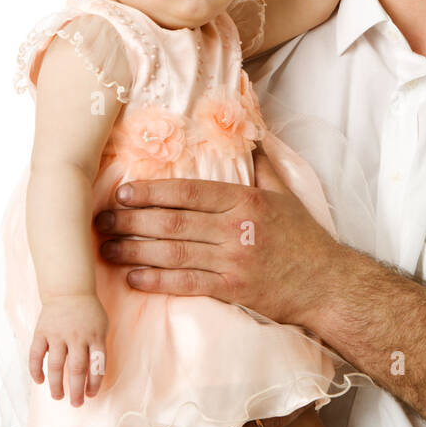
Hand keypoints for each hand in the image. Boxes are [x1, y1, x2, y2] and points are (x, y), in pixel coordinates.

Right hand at [29, 293, 108, 406]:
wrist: (69, 291)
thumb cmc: (89, 312)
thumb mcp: (102, 326)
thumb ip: (98, 348)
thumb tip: (95, 375)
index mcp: (95, 335)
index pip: (96, 364)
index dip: (94, 382)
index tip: (91, 394)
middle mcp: (76, 336)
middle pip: (76, 368)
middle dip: (76, 389)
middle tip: (76, 404)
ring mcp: (57, 335)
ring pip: (55, 365)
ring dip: (55, 384)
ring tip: (58, 397)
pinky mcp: (41, 333)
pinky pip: (36, 355)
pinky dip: (36, 370)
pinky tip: (39, 381)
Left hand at [95, 152, 337, 325]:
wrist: (326, 282)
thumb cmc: (303, 237)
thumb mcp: (285, 195)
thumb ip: (262, 166)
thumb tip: (250, 136)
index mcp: (246, 200)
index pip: (190, 192)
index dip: (152, 192)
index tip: (122, 192)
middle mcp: (236, 228)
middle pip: (173, 222)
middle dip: (131, 221)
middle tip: (100, 221)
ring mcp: (233, 261)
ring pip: (173, 253)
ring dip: (134, 250)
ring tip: (106, 248)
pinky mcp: (232, 290)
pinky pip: (186, 284)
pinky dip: (157, 281)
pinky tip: (133, 277)